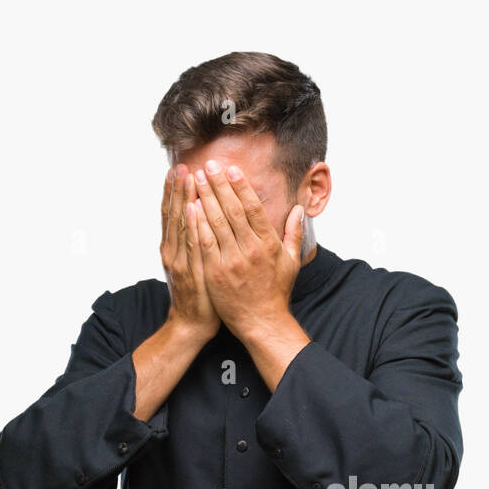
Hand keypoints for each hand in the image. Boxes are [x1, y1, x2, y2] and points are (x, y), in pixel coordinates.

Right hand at [160, 165, 218, 340]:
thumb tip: (200, 217)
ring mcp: (179, 261)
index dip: (175, 191)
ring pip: (181, 225)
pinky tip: (192, 209)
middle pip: (174, 214)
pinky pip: (192, 245)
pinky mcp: (189, 272)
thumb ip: (195, 241)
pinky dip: (191, 226)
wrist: (191, 324)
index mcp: (174, 247)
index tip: (180, 168)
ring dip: (183, 199)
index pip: (174, 213)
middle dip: (178, 189)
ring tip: (186, 177)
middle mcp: (172, 251)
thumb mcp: (194, 264)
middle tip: (182, 165)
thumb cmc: (199, 294)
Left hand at [191, 159, 305, 339]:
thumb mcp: (291, 263)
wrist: (262, 323)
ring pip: (216, 223)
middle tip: (208, 165)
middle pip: (232, 210)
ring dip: (205, 198)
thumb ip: (294, 234)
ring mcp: (232, 262)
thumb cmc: (276, 293)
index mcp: (268, 245)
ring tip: (195, 179)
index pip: (253, 209)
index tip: (231, 169)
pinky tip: (190, 207)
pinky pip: (204, 243)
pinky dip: (197, 224)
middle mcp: (250, 251)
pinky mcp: (216, 273)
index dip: (241, 187)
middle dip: (219, 185)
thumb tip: (298, 210)